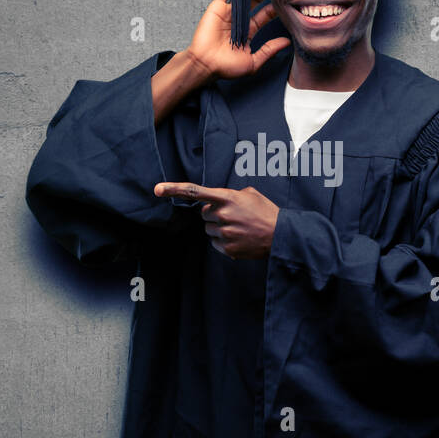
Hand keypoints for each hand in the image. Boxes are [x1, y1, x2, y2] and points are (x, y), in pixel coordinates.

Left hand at [154, 181, 279, 258]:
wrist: (281, 235)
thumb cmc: (266, 212)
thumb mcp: (250, 194)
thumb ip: (230, 194)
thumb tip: (219, 200)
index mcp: (227, 198)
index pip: (195, 192)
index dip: (174, 189)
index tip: (157, 189)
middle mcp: (222, 215)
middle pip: (203, 214)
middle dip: (214, 214)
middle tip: (232, 216)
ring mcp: (224, 233)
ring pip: (208, 230)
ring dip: (219, 228)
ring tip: (238, 228)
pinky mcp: (227, 248)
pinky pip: (215, 243)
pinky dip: (223, 241)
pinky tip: (239, 238)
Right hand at [184, 0, 290, 80]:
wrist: (206, 65)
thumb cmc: (227, 68)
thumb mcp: (253, 62)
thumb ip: (269, 50)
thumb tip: (287, 42)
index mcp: (248, 32)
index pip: (263, 16)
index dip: (273, 7)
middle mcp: (239, 21)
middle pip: (255, 2)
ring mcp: (228, 13)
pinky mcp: (217, 8)